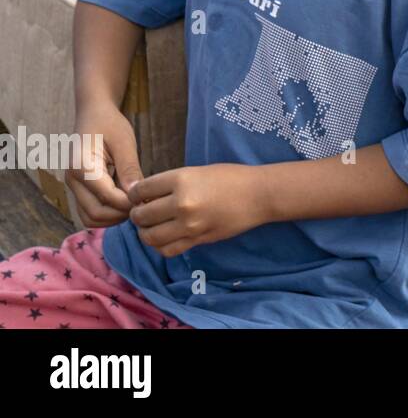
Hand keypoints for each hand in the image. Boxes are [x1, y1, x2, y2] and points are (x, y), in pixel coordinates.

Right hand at [67, 102, 145, 227]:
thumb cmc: (109, 124)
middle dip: (122, 214)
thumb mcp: (124, 141)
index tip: (149, 199)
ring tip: (136, 204)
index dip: (128, 202)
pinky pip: (90, 212)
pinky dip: (107, 214)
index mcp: (81, 165)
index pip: (106, 196)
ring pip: (90, 218)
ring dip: (114, 218)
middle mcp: (72, 180)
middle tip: (144, 204)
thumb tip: (137, 194)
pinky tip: (126, 203)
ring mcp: (73, 187)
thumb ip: (129, 167)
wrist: (93, 115)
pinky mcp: (79, 190)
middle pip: (95, 213)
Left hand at [127, 164, 267, 257]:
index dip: (134, 194)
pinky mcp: (197, 240)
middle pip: (141, 215)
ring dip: (144, 232)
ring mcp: (189, 225)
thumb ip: (171, 183)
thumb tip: (144, 195)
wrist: (259, 195)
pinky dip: (159, 246)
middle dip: (137, 214)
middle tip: (142, 212)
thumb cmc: (231, 177)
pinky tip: (164, 238)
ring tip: (150, 227)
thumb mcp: (197, 171)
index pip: (141, 191)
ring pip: (149, 236)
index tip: (138, 196)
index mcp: (181, 180)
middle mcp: (181, 204)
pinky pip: (167, 250)